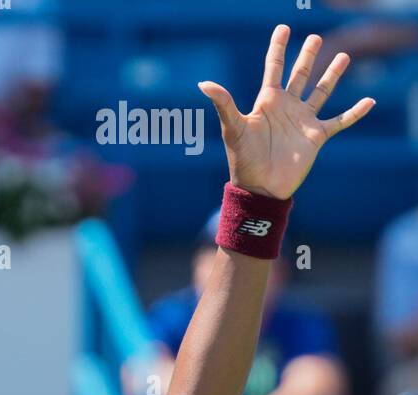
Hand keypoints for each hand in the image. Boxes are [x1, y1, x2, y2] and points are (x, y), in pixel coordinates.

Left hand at [199, 26, 374, 199]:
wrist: (260, 189)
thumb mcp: (233, 128)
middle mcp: (287, 108)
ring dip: (332, 75)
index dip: (279, 48)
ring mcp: (303, 121)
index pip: (274, 67)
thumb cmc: (243, 160)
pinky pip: (340, 121)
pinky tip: (369, 101)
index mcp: (268, 102)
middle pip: (299, 75)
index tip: (283, 28)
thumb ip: (223, 104)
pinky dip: (355, 112)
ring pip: (321, 91)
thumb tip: (204, 84)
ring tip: (343, 56)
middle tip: (315, 37)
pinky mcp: (317, 136)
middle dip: (307, 56)